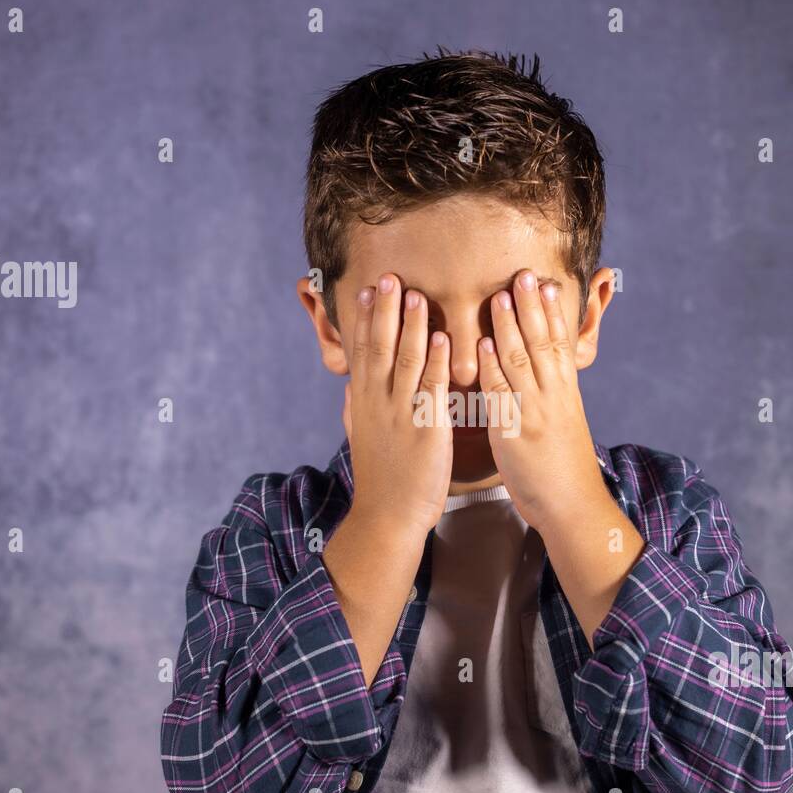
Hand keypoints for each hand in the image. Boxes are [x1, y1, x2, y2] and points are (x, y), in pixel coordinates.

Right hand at [343, 272, 452, 536]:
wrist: (388, 515)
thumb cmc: (382, 478)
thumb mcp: (360, 436)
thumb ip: (356, 407)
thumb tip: (351, 385)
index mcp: (363, 401)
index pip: (363, 350)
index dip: (365, 318)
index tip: (368, 289)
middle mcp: (377, 401)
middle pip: (379, 346)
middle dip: (384, 310)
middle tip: (389, 277)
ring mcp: (400, 413)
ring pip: (404, 360)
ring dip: (410, 325)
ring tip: (416, 295)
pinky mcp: (425, 428)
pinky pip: (430, 388)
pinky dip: (434, 360)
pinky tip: (441, 337)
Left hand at [476, 269, 609, 534]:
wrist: (573, 507)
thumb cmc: (563, 470)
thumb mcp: (564, 424)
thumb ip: (552, 397)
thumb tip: (545, 376)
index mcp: (565, 393)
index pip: (560, 343)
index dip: (552, 313)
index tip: (546, 284)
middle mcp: (553, 397)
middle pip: (543, 343)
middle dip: (532, 308)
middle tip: (523, 275)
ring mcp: (535, 413)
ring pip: (522, 362)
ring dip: (510, 327)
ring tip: (500, 295)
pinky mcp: (515, 433)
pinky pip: (502, 394)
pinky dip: (492, 368)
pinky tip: (483, 346)